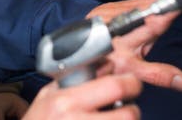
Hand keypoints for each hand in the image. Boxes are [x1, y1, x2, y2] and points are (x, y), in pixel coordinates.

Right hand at [23, 74, 141, 119]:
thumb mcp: (47, 94)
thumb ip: (74, 79)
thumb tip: (105, 66)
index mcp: (66, 101)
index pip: (115, 87)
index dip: (131, 83)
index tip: (131, 83)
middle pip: (128, 114)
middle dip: (133, 109)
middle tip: (129, 106)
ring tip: (116, 118)